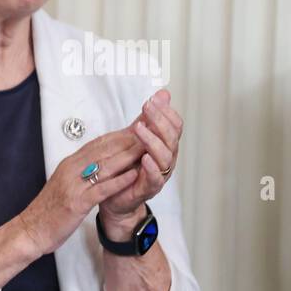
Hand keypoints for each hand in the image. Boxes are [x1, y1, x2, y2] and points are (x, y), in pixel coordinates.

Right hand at [15, 129, 143, 255]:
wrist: (30, 230)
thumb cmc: (48, 209)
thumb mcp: (65, 183)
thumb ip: (80, 170)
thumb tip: (98, 160)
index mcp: (69, 164)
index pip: (98, 143)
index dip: (120, 134)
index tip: (139, 126)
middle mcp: (71, 170)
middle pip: (104, 150)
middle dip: (129, 139)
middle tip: (152, 130)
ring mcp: (73, 186)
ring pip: (105, 165)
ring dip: (128, 156)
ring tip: (149, 147)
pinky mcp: (76, 203)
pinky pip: (101, 189)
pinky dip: (119, 181)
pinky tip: (134, 175)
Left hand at [98, 88, 182, 238]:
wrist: (115, 197)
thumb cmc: (128, 167)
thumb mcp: (137, 138)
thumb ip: (148, 118)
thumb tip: (163, 94)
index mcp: (166, 146)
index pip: (174, 125)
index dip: (166, 112)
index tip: (152, 100)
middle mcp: (167, 159)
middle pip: (172, 137)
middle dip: (160, 120)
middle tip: (147, 108)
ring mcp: (160, 174)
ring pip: (165, 156)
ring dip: (152, 140)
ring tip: (139, 128)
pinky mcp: (149, 188)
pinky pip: (155, 178)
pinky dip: (151, 167)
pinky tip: (144, 157)